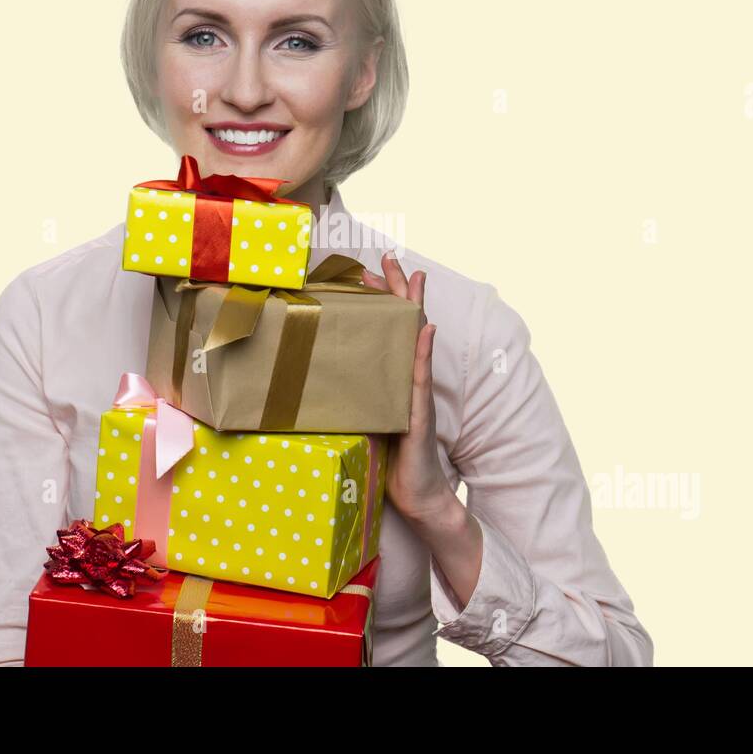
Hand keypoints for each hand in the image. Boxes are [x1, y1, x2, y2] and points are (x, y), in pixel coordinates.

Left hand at [362, 251, 453, 523]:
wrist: (418, 495)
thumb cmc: (392, 461)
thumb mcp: (366, 424)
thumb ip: (356, 400)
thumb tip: (326, 382)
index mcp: (393, 381)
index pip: (387, 332)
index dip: (379, 303)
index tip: (367, 275)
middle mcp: (408, 380)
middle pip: (405, 324)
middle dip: (398, 289)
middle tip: (388, 258)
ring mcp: (417, 393)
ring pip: (415, 341)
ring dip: (414, 307)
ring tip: (412, 277)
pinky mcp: (420, 412)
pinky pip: (421, 377)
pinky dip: (423, 351)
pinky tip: (426, 328)